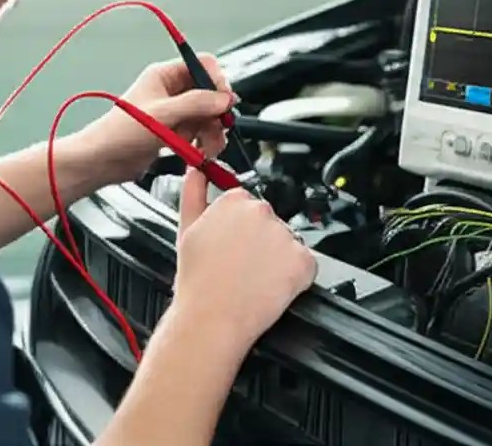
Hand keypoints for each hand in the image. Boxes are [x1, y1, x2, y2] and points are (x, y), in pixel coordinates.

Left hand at [75, 54, 236, 186]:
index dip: (217, 81)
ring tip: (207, 147)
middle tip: (219, 127)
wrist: (104, 161)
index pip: (203, 65)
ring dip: (212, 132)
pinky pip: (200, 132)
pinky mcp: (175, 132)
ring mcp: (174, 112)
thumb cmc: (121, 132)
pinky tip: (199, 152)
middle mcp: (171, 91)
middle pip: (209, 93)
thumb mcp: (164, 114)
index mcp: (165, 75)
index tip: (225, 101)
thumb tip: (225, 98)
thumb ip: (197, 104)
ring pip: (208, 116)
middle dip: (216, 113)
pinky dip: (204, 143)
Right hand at [169, 167, 316, 351]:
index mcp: (235, 200)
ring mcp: (284, 236)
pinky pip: (305, 266)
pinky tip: (271, 289)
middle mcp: (263, 212)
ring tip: (253, 280)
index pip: (248, 206)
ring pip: (287, 245)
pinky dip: (295, 279)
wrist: (211, 320)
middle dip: (261, 243)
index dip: (240, 231)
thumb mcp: (186, 229)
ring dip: (277, 261)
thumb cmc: (197, 281)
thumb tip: (195, 171)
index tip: (233, 247)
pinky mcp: (303, 261)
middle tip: (242, 267)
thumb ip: (194, 192)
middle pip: (270, 224)